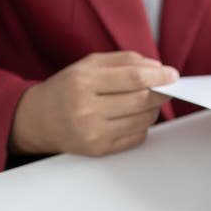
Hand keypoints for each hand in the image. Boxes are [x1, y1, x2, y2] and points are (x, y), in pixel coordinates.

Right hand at [10, 51, 177, 155]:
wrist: (37, 120)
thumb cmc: (67, 88)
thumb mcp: (89, 65)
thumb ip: (124, 61)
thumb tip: (157, 68)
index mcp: (83, 82)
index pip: (133, 78)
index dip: (159, 76)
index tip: (172, 74)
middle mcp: (86, 109)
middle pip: (142, 100)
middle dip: (161, 92)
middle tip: (166, 87)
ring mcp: (93, 132)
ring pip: (143, 120)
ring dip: (153, 108)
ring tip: (147, 100)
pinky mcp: (99, 150)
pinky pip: (137, 136)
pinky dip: (143, 125)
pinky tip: (133, 116)